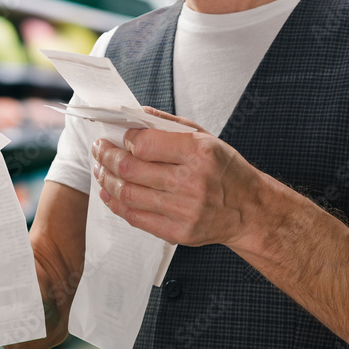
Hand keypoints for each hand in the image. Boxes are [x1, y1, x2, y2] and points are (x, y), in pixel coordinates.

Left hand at [91, 107, 261, 246]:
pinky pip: (136, 217)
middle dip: (106, 156)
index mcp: (199, 153)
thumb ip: (170, 126)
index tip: (119, 136)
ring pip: (128, 194)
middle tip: (98, 148)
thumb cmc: (227, 171)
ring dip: (106, 179)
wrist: (250, 210)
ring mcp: (184, 210)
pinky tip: (108, 192)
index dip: (125, 139)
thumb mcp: (208, 138)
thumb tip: (135, 115)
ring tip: (99, 168)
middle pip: (130, 168)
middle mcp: (191, 182)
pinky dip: (116, 204)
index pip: (145, 144)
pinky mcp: (178, 232)